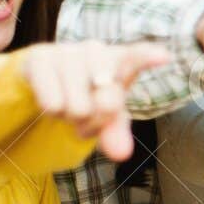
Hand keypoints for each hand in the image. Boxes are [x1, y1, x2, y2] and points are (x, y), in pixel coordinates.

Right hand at [20, 42, 169, 161]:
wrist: (45, 78)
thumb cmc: (86, 95)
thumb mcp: (106, 115)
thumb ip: (116, 132)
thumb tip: (121, 154)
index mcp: (120, 60)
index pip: (136, 58)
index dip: (148, 57)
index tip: (164, 57)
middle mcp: (95, 49)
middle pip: (108, 103)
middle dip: (98, 120)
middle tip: (88, 113)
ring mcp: (66, 50)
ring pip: (78, 108)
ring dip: (72, 117)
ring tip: (69, 103)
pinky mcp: (39, 57)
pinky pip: (52, 104)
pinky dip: (54, 112)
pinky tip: (52, 97)